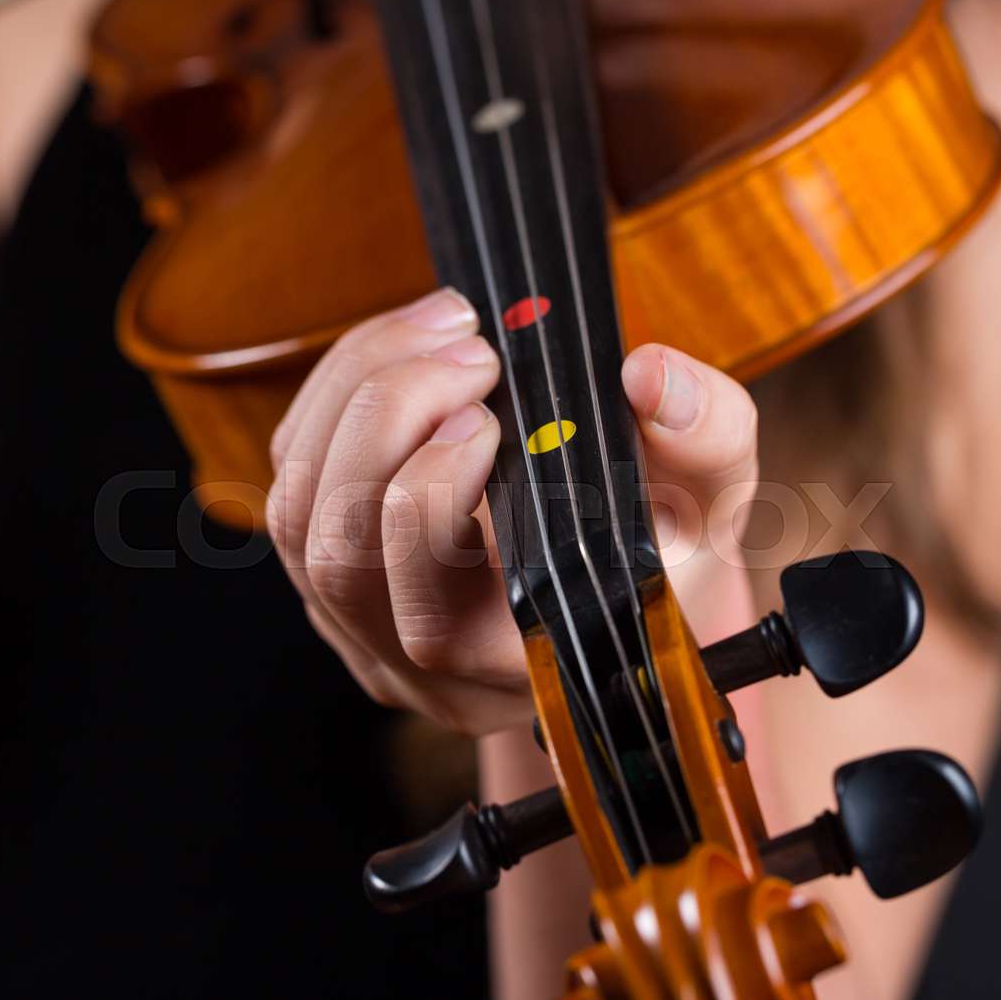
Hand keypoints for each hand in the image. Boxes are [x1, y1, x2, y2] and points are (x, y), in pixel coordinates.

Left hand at [268, 288, 758, 735]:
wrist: (607, 578)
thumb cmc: (655, 549)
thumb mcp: (711, 501)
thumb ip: (708, 438)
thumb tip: (649, 374)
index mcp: (513, 670)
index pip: (431, 625)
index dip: (432, 508)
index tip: (493, 415)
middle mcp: (420, 668)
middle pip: (341, 555)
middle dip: (389, 420)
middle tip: (472, 349)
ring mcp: (357, 625)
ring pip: (298, 514)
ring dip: (356, 393)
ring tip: (446, 329)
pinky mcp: (323, 568)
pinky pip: (288, 479)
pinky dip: (335, 392)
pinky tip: (406, 346)